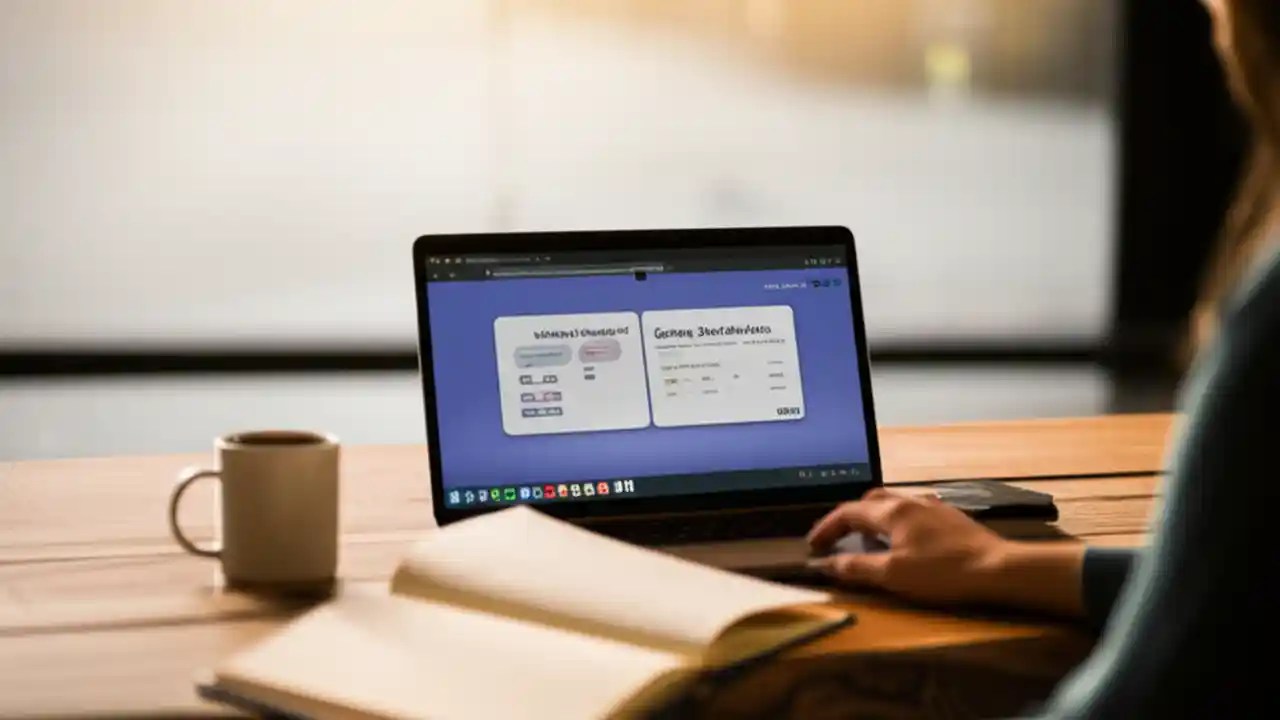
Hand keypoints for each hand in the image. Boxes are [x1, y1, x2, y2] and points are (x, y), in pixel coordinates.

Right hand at [806, 488, 1007, 604]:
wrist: (998, 569)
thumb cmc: (943, 572)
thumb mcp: (893, 575)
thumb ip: (856, 568)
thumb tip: (826, 563)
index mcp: (892, 512)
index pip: (847, 512)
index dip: (826, 528)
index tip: (813, 545)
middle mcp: (910, 501)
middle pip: (870, 500)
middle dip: (849, 516)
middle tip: (838, 537)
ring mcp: (933, 506)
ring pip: (894, 502)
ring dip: (874, 516)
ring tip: (869, 538)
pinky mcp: (950, 517)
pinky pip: (913, 510)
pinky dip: (897, 520)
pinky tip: (906, 539)